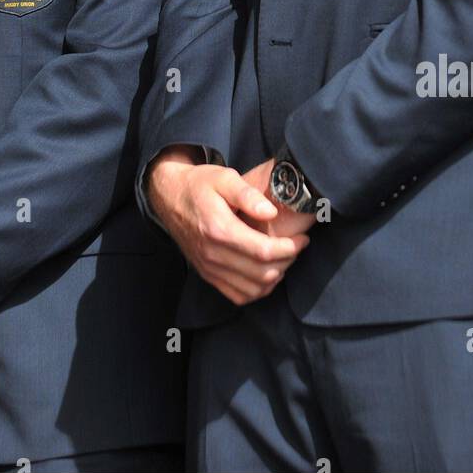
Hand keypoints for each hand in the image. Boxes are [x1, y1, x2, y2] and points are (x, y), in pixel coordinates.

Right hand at [147, 146, 310, 305]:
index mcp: (219, 230)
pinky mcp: (208, 275)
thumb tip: (270, 213)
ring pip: (253, 289)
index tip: (302, 239)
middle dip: (287, 261)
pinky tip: (266, 272)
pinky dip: (258, 290)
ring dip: (275, 276)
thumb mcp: (224, 177)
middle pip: (262, 273)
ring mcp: (209, 268)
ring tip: (284, 257)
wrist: (169, 197)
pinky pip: (239, 296)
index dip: (290, 248)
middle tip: (297, 246)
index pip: (263, 252)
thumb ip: (248, 194)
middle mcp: (213, 254)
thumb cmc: (200, 185)